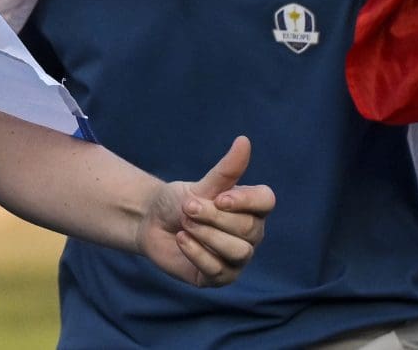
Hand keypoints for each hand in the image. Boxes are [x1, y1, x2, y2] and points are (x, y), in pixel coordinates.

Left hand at [139, 136, 273, 286]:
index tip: (219, 197)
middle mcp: (250, 235)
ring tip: (185, 224)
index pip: (266, 201)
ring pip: (238, 251)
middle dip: (213, 217)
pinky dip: (196, 252)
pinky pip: (218, 270)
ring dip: (206, 235)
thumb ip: (226, 170)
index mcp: (250, 208)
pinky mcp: (220, 277)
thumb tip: (244, 141)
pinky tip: (181, 240)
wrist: (151, 223)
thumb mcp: (200, 185)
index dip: (246, 200)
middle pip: (247, 228)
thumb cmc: (179, 200)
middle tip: (187, 208)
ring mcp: (237, 258)